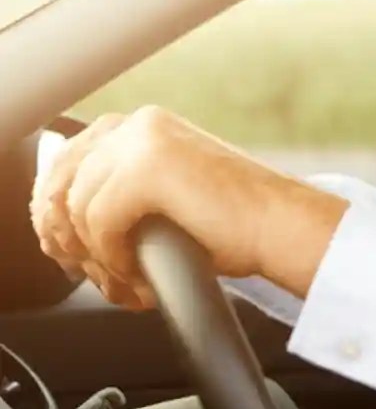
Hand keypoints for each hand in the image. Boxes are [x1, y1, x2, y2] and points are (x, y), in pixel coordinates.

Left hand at [30, 106, 347, 309]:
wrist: (283, 226)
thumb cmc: (238, 223)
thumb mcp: (169, 198)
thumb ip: (123, 196)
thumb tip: (64, 227)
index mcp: (145, 125)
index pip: (70, 163)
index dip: (59, 214)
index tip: (70, 252)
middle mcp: (140, 124)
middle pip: (63, 182)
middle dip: (67, 237)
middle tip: (94, 275)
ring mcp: (143, 142)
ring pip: (76, 208)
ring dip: (95, 257)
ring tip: (126, 285)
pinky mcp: (147, 170)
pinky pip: (98, 223)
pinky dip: (113, 257)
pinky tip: (139, 274)